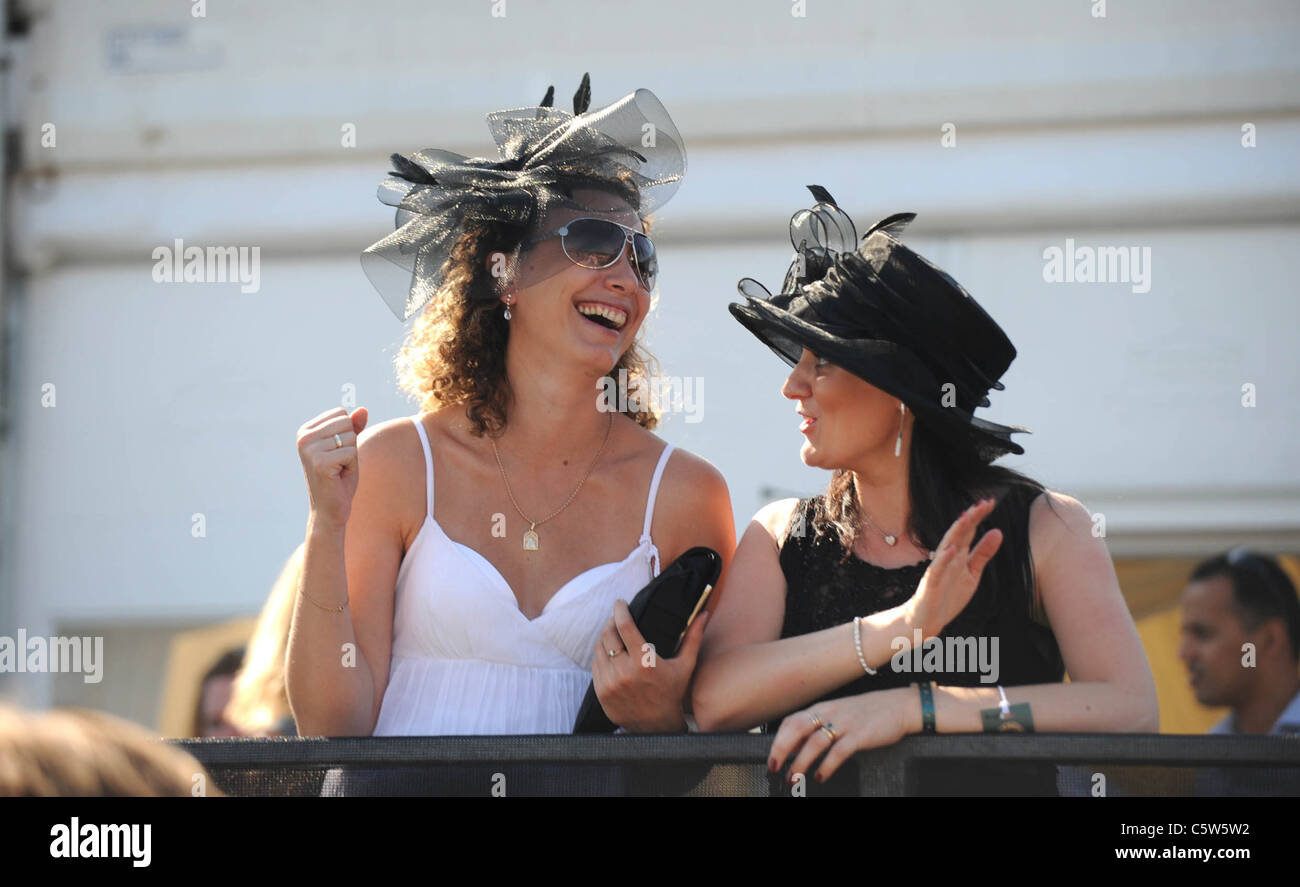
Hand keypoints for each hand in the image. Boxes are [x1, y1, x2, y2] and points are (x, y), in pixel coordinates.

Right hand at [297, 407, 368, 531]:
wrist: (330, 509)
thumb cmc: (339, 477)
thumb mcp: (347, 447)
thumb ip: (353, 427)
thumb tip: (363, 409)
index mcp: (305, 430)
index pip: (341, 413)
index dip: (347, 434)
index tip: (336, 453)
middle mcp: (303, 437)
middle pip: (346, 423)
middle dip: (350, 444)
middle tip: (339, 463)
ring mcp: (309, 450)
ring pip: (350, 438)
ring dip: (351, 456)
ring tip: (338, 470)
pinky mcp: (320, 463)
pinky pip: (351, 453)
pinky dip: (352, 466)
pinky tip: (339, 476)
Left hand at [590, 599, 709, 732]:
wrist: (656, 727)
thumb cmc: (672, 693)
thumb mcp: (685, 666)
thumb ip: (693, 638)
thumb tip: (703, 614)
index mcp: (644, 662)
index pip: (625, 627)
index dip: (620, 610)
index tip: (620, 603)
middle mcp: (624, 672)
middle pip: (608, 635)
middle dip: (610, 622)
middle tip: (616, 618)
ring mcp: (610, 683)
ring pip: (599, 649)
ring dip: (604, 639)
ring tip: (613, 635)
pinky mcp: (601, 693)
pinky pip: (595, 666)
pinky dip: (600, 656)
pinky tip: (609, 654)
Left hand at [768, 687, 913, 784]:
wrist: (899, 705)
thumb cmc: (867, 713)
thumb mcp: (838, 713)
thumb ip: (818, 725)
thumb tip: (796, 747)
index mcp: (822, 708)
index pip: (792, 721)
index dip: (778, 740)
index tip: (772, 758)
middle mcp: (830, 713)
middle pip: (797, 728)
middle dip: (781, 749)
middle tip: (775, 769)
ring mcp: (845, 723)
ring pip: (815, 742)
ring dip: (801, 762)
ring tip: (794, 779)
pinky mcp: (860, 735)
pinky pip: (838, 752)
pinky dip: (826, 766)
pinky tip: (820, 777)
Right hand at [896, 497, 1001, 637]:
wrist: (927, 619)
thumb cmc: (948, 595)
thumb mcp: (972, 573)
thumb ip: (983, 553)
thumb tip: (998, 531)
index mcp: (958, 555)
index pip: (968, 531)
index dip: (978, 517)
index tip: (990, 502)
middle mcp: (948, 558)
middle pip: (958, 533)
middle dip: (970, 518)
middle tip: (983, 503)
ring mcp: (938, 570)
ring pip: (947, 546)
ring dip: (956, 532)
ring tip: (967, 517)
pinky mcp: (931, 585)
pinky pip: (937, 570)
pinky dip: (943, 559)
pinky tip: (952, 549)